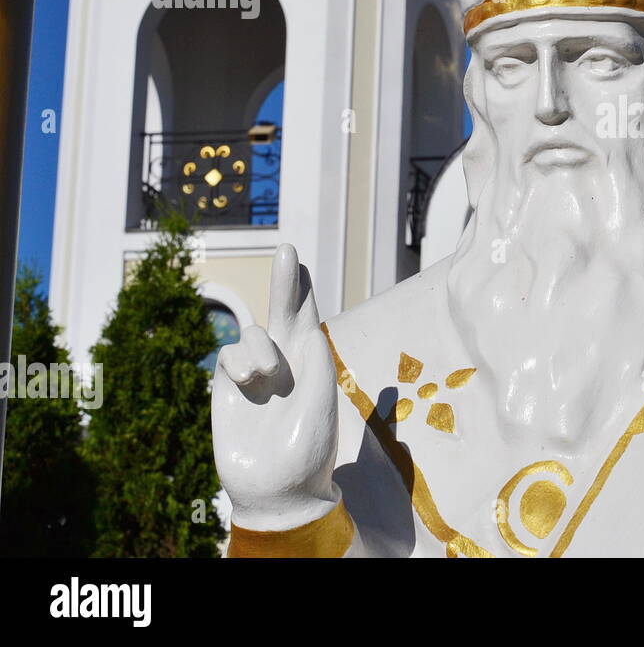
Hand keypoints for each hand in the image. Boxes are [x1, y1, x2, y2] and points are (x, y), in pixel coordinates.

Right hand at [212, 244, 339, 530]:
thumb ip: (317, 366)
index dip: (302, 289)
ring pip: (253, 333)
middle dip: (284, 280)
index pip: (308, 318)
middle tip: (287, 247)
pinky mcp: (229, 385)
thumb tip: (310, 328)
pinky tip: (250, 382)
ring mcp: (256, 372)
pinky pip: (229, 354)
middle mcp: (285, 360)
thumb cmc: (307, 449)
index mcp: (313, 362)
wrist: (276, 487)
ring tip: (269, 377)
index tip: (295, 257)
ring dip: (262, 348)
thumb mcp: (321, 406)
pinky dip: (240, 362)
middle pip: (284, 311)